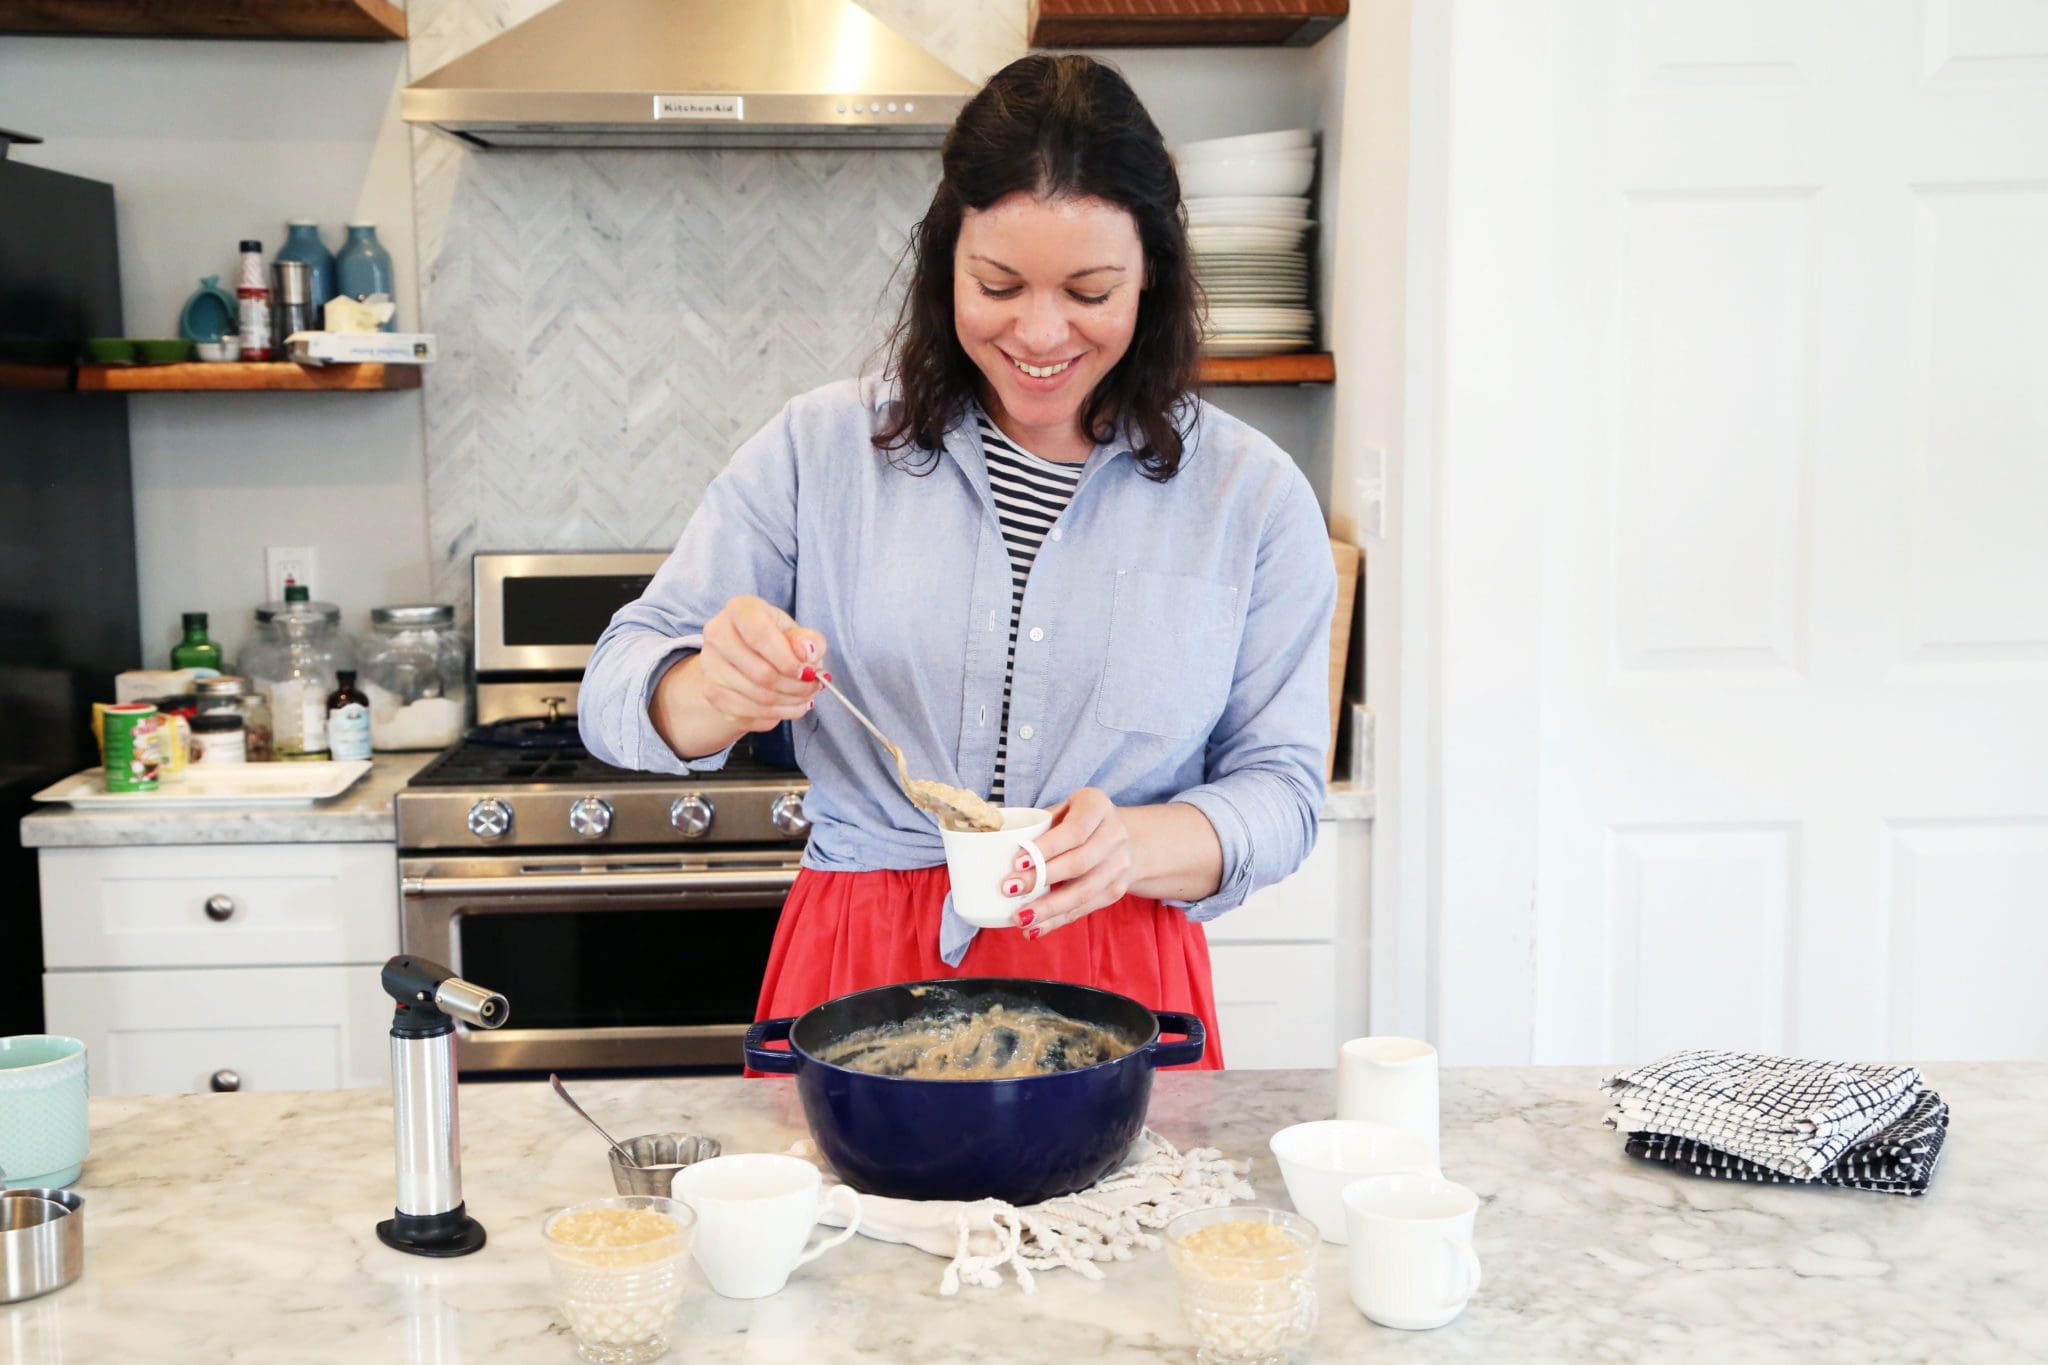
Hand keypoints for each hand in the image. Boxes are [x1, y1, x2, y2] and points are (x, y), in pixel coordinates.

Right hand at [696, 595, 827, 732]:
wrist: (748, 656)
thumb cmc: (776, 640)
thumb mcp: (798, 633)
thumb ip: (809, 640)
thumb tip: (808, 653)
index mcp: (740, 610)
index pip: (760, 635)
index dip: (788, 660)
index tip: (807, 672)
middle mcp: (717, 634)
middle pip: (761, 673)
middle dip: (795, 687)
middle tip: (813, 688)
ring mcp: (710, 665)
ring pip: (757, 696)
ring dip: (788, 702)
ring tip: (804, 697)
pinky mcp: (710, 691)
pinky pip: (747, 712)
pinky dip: (774, 715)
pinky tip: (787, 707)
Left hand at [1001, 787, 1134, 937]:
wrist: (1124, 838)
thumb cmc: (1078, 821)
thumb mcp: (1063, 810)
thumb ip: (1038, 824)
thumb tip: (996, 847)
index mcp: (1097, 806)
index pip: (1073, 831)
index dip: (1046, 848)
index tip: (1016, 862)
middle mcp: (1115, 834)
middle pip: (1079, 863)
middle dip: (1042, 879)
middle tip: (1009, 889)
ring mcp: (1119, 865)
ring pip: (1084, 892)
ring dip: (1049, 908)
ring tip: (1020, 918)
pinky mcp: (1116, 890)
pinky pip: (1085, 909)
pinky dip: (1058, 921)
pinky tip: (1036, 929)